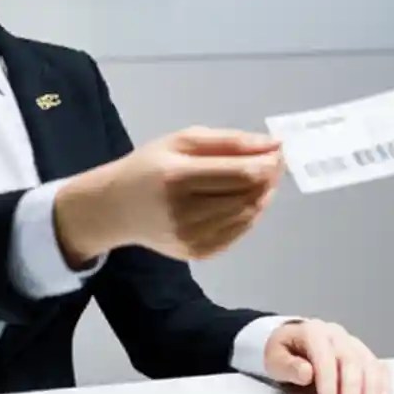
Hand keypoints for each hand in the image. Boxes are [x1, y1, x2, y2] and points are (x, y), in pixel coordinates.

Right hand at [56, 126, 281, 262]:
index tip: (278, 151)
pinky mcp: (197, 253)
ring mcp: (190, 237)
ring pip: (247, 216)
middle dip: (268, 178)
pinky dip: (249, 215)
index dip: (267, 163)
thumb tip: (274, 144)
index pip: (240, 174)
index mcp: (177, 177)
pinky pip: (238, 233)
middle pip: (248, 196)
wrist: (116, 207)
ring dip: (261, 196)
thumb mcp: (181, 141)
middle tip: (272, 164)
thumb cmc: (150, 166)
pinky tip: (243, 200)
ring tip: (258, 180)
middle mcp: (183, 212)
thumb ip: (229, 141)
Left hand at [264, 319, 390, 393]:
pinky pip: (377, 363)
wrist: (291, 340)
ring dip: (371, 386)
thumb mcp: (275, 359)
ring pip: (367, 360)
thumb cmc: (283, 352)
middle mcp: (335, 333)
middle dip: (352, 388)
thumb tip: (307, 372)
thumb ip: (289, 366)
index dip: (328, 384)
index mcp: (312, 331)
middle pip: (349, 358)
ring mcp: (350, 341)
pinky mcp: (361, 351)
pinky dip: (383, 380)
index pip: (324, 357)